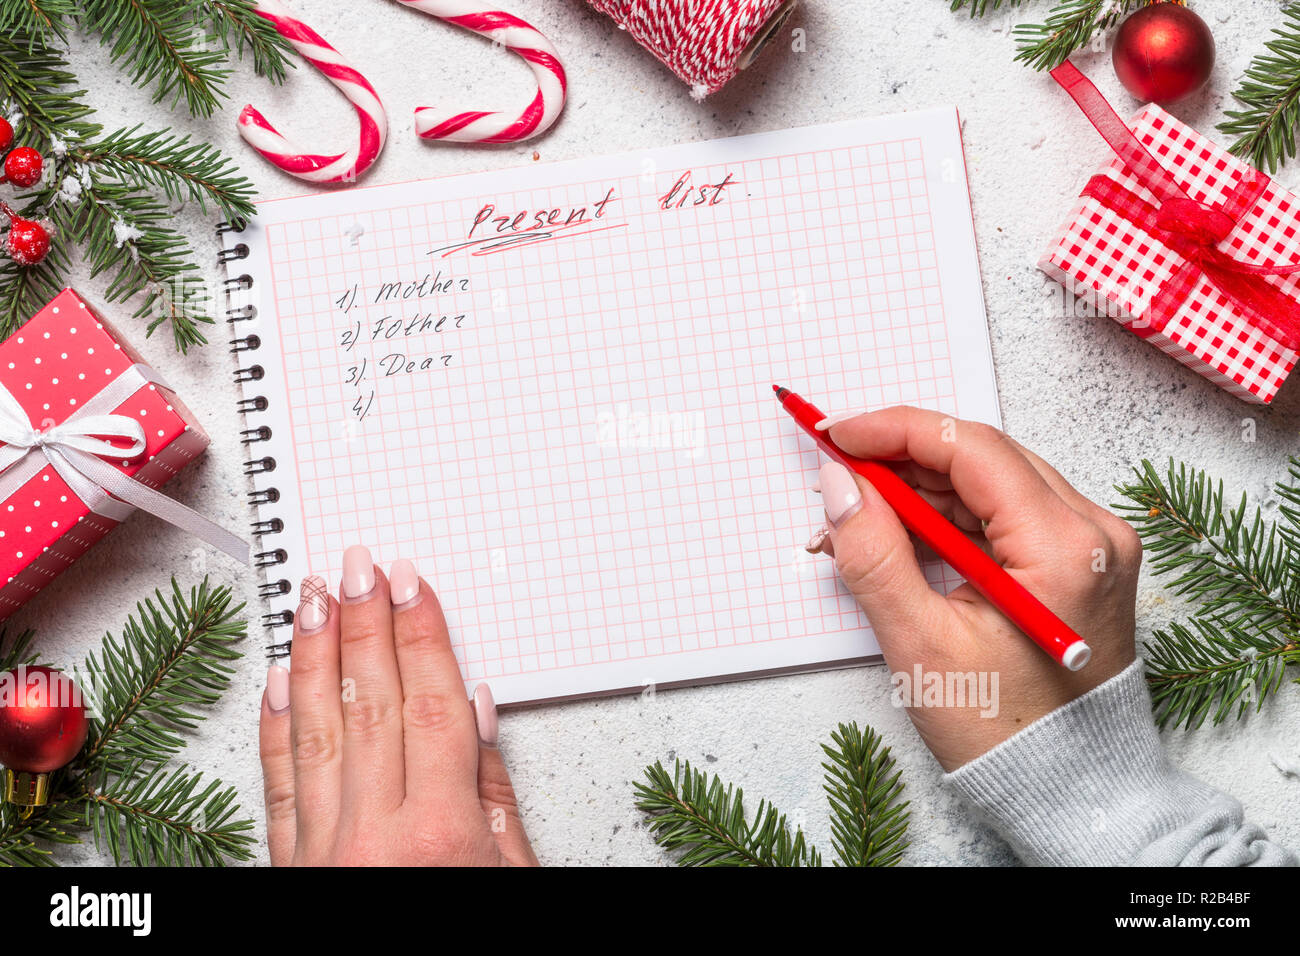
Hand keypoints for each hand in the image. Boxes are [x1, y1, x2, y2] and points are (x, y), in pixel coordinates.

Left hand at [259, 546, 537, 865]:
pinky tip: (279, 678)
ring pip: (316, 731)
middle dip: (365, 624)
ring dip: (315, 655)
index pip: (430, 708)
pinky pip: (278, 784)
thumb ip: (494, 797)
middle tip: (359, 567)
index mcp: (440, 834)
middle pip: (370, 705)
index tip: (410, 584)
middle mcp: (375, 836)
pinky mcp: (291, 866)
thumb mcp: (512, 878)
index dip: (420, 637)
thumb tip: (474, 711)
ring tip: (316, 598)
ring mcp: (324, 851)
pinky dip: (277, 727)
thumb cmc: (470, 939)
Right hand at [811, 407, 1139, 771]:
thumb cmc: (1006, 734)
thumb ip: (874, 555)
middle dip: (899, 461)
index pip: (971, 448)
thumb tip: (840, 485)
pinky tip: (898, 536)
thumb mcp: (921, 645)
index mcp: (1065, 547)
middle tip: (834, 479)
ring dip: (919, 491)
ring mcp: (1091, 545)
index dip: (893, 431)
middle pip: (981, 458)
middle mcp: (1093, 531)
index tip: (834, 435)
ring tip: (855, 521)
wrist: (1075, 794)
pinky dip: (947, 519)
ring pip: (989, 482)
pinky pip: (1003, 515)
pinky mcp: (1077, 562)